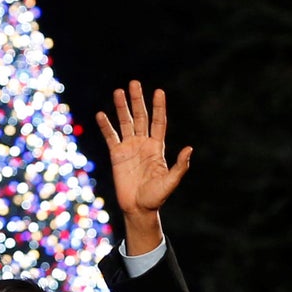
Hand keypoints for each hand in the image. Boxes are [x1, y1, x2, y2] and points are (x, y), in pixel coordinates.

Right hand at [94, 81, 192, 253]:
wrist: (138, 208)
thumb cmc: (156, 197)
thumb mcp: (171, 182)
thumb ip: (180, 166)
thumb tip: (189, 149)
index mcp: (157, 147)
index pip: (158, 122)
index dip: (158, 107)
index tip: (159, 92)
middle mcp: (143, 143)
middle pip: (140, 117)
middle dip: (137, 100)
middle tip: (134, 83)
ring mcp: (129, 148)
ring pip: (125, 123)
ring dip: (121, 107)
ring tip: (118, 92)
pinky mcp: (116, 155)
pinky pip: (110, 137)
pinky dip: (105, 126)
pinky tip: (101, 114)